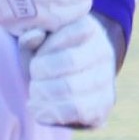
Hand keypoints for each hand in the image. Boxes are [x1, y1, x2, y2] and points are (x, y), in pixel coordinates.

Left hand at [23, 13, 116, 128]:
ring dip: (44, 93)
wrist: (69, 81)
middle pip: (69, 60)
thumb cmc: (48, 56)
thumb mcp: (36, 44)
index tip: (35, 58)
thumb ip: (32, 38)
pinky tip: (39, 109)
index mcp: (88, 28)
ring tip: (34, 93)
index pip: (67, 34)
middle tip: (33, 77)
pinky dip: (52, 111)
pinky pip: (78, 110)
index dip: (44, 48)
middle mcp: (103, 51)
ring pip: (72, 87)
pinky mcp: (104, 104)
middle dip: (41, 71)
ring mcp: (106, 79)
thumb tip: (35, 35)